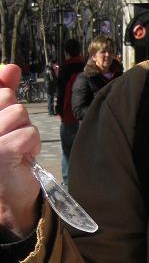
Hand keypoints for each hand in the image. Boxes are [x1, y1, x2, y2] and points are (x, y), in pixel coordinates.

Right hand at [0, 64, 41, 237]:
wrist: (6, 195)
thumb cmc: (6, 154)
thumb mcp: (5, 120)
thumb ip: (4, 91)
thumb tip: (10, 67)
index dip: (5, 94)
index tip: (6, 123)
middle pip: (7, 98)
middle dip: (17, 117)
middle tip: (10, 137)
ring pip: (20, 114)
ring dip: (25, 132)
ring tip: (15, 148)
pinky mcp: (1, 151)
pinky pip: (29, 133)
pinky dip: (31, 145)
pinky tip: (21, 158)